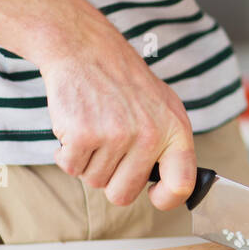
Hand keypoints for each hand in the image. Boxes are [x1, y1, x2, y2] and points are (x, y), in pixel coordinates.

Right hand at [40, 24, 195, 210]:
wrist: (87, 50)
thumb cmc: (125, 84)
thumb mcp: (164, 108)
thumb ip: (170, 146)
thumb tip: (175, 189)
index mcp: (176, 131)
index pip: (181, 185)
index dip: (166, 199)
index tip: (152, 194)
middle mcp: (149, 136)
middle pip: (124, 194)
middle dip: (110, 179)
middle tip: (108, 150)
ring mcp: (116, 136)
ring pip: (95, 181)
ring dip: (88, 162)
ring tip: (94, 128)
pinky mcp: (83, 134)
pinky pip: (70, 168)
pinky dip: (66, 154)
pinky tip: (75, 128)